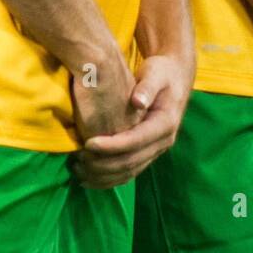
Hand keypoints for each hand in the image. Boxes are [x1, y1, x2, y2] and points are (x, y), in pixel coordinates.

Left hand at [72, 53, 193, 188]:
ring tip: (78, 171)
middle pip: (132, 162)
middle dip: (103, 164)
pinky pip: (129, 173)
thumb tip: (138, 102)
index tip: (88, 143)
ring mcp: (156, 150)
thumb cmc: (162, 73)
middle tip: (77, 160)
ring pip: (130, 172)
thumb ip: (147, 87)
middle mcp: (163, 142)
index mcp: (165, 124)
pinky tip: (89, 179)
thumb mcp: (156, 74)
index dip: (112, 145)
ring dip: (104, 176)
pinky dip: (109, 179)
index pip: (136, 141)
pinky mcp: (148, 153)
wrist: (175, 79)